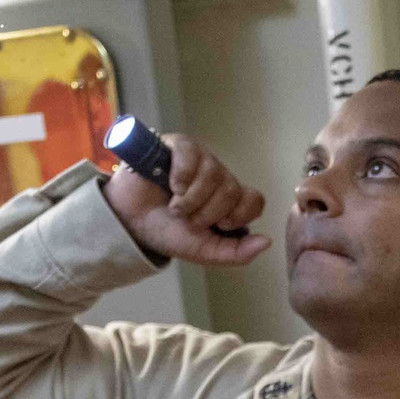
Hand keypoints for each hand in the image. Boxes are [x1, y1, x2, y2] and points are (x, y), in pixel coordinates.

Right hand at [104, 135, 270, 266]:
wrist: (132, 223)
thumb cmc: (168, 233)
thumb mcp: (204, 251)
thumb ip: (237, 252)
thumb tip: (267, 242)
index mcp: (229, 200)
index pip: (254, 200)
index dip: (239, 215)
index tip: (218, 225)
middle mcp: (219, 176)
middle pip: (232, 189)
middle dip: (207, 212)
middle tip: (187, 218)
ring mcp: (200, 159)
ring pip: (213, 173)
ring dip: (190, 199)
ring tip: (174, 206)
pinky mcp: (179, 145)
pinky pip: (191, 154)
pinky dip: (181, 176)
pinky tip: (170, 185)